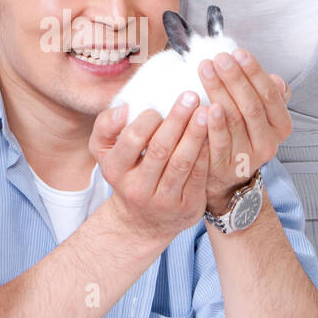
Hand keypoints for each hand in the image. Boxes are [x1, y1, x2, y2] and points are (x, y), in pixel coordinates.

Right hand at [89, 92, 209, 248]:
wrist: (141, 221)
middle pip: (160, 150)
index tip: (158, 106)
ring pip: (182, 163)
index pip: (132, 140)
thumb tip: (124, 107)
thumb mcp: (105, 151)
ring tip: (206, 110)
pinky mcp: (186, 207)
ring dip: (195, 134)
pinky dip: (206, 153)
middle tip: (191, 96)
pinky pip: (199, 176)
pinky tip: (212, 133)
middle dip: (177, 120)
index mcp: (115, 170)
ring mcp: (163, 201)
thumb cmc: (126, 172)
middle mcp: (137, 189)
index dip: (147, 120)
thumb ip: (107, 125)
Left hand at [196, 48, 291, 211]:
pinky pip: (218, 141)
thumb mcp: (260, 115)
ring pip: (233, 119)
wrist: (227, 176)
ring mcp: (247, 156)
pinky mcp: (225, 166)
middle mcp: (268, 142)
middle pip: (251, 105)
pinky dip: (211, 122)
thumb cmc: (242, 134)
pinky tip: (202, 105)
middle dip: (234, 78)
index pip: (270, 95)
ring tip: (205, 69)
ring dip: (218, 91)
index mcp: (280, 126)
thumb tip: (276, 79)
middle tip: (219, 58)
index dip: (254, 72)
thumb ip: (267, 96)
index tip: (238, 52)